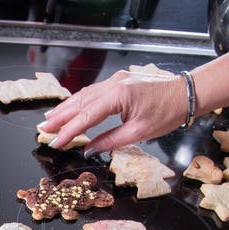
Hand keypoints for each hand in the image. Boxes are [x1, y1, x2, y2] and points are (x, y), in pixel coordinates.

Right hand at [39, 70, 188, 152]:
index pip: (86, 116)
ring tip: (50, 118)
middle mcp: (114, 84)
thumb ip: (111, 141)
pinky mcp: (119, 81)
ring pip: (84, 95)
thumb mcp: (139, 132)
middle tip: (42, 128)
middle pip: (80, 102)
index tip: (55, 142)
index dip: (69, 131)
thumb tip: (89, 149)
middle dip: (60, 116)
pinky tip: (70, 107)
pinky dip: (79, 101)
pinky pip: (93, 92)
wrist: (186, 93)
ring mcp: (115, 80)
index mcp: (118, 96)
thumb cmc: (167, 113)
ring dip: (66, 108)